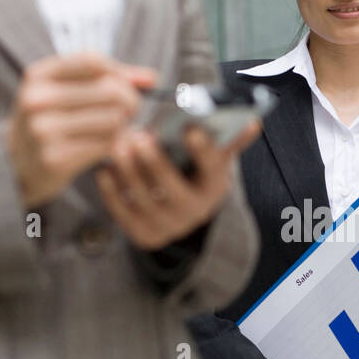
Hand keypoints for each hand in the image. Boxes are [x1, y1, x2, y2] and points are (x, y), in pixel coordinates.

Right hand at [6, 52, 157, 206]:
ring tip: (117, 128)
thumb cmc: (50, 120)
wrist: (15, 164)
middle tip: (130, 110)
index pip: (91, 60)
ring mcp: (44, 131)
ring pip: (113, 119)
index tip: (129, 84)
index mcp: (37, 76)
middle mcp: (37, 100)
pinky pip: (106, 144)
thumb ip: (108, 78)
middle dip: (130, 100)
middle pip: (109, 90)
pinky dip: (116, 144)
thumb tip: (151, 79)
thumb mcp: (65, 90)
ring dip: (124, 125)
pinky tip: (108, 144)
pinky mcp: (55, 159)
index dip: (119, 72)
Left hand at [95, 118, 260, 249]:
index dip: (203, 150)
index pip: (214, 169)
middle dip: (156, 164)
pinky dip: (112, 193)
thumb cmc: (192, 168)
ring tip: (116, 148)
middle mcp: (196, 212)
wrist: (177, 208)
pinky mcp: (145, 235)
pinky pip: (125, 215)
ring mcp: (170, 227)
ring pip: (146, 202)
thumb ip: (228, 136)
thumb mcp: (210, 154)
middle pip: (175, 191)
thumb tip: (254, 122)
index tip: (190, 128)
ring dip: (129, 175)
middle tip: (139, 137)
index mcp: (215, 186)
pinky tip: (104, 170)